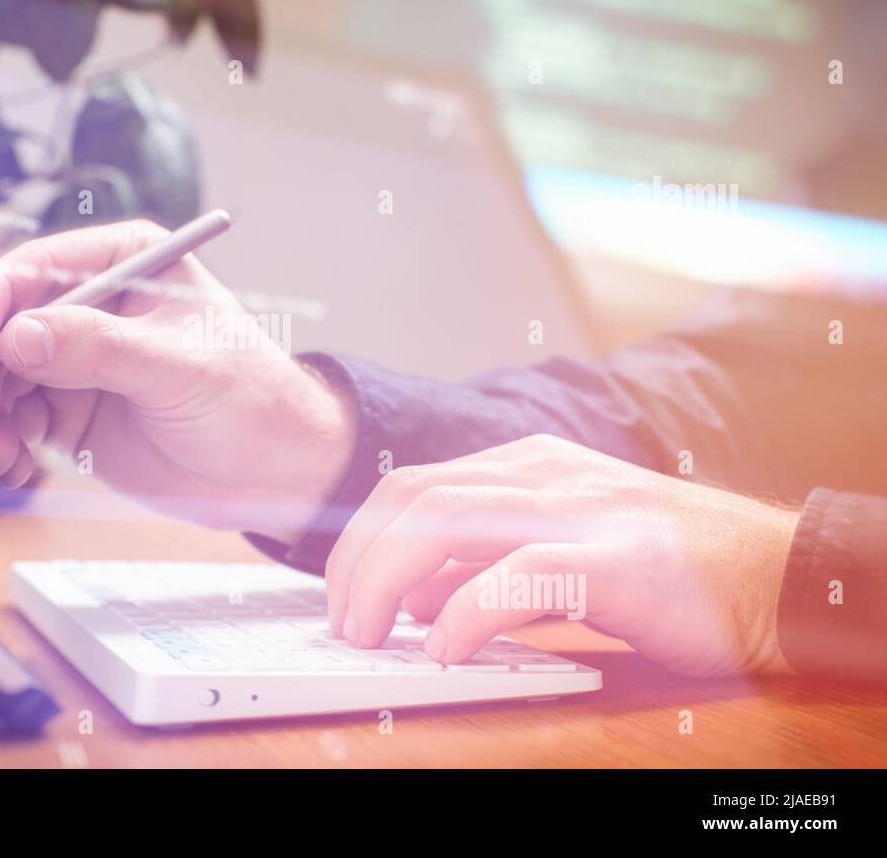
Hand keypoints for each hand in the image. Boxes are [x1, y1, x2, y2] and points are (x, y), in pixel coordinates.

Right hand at [0, 219, 354, 539]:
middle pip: (3, 325)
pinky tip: (13, 469)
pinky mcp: (69, 412)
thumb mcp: (178, 368)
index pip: (37, 267)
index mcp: (125, 264)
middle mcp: (91, 306)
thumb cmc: (250, 399)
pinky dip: (1, 444)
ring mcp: (75, 361)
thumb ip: (99, 349)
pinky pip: (12, 420)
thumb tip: (19, 336)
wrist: (273, 472)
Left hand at [326, 434, 798, 676]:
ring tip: (369, 635)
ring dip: (386, 581)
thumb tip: (410, 595)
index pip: (410, 485)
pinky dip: (465, 612)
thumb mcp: (557, 550)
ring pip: (446, 521)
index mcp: (525, 465)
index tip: (339, 593)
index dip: (357, 540)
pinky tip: (444, 648)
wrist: (774, 574)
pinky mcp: (616, 558)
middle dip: (355, 560)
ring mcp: (578, 509)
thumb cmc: (665, 568)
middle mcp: (542, 473)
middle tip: (344, 623)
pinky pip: (518, 575)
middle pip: (411, 497)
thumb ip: (483, 565)